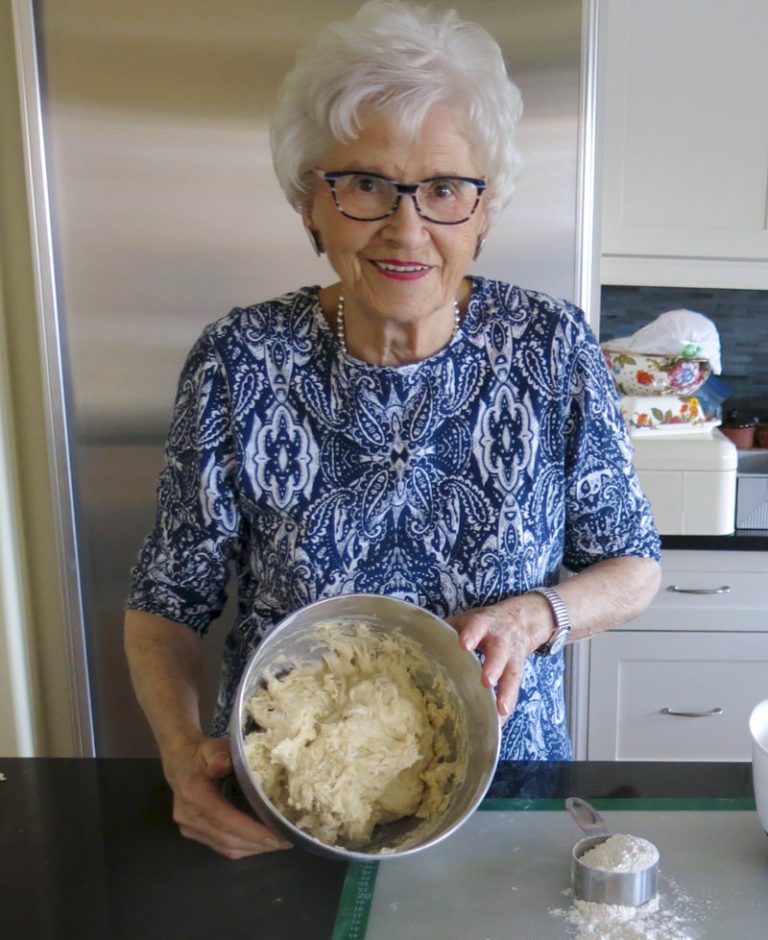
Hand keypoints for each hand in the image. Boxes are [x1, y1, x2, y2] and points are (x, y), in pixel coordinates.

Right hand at [162, 735, 292, 858]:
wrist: (179, 760)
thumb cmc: (201, 752)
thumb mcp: (211, 747)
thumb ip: (219, 754)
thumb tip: (225, 762)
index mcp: (194, 793)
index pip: (225, 818)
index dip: (251, 830)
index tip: (276, 836)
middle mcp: (189, 816)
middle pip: (227, 838)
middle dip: (258, 843)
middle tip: (286, 841)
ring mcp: (189, 827)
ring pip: (224, 846)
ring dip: (253, 849)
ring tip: (278, 844)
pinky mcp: (193, 833)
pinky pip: (220, 846)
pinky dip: (242, 847)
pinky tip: (260, 844)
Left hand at [448, 595, 552, 718]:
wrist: (519, 622)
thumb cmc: (482, 625)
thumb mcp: (465, 621)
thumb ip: (446, 631)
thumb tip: (414, 641)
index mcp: (483, 624)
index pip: (477, 626)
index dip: (472, 634)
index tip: (465, 645)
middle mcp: (500, 640)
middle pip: (499, 652)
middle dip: (493, 666)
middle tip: (487, 681)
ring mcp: (511, 658)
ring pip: (511, 674)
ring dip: (505, 692)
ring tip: (500, 709)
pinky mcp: (516, 673)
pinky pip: (514, 691)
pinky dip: (507, 706)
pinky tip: (499, 722)